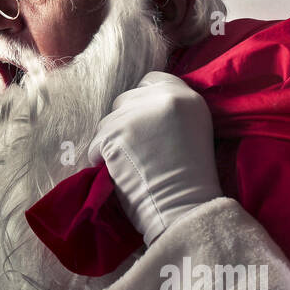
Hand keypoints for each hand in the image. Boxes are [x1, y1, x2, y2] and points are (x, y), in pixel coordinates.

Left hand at [85, 71, 222, 246]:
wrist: (185, 209)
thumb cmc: (190, 179)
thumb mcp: (193, 130)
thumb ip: (168, 111)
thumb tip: (136, 107)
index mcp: (188, 97)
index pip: (150, 80)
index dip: (142, 103)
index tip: (144, 126)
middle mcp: (164, 98)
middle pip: (125, 100)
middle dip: (125, 123)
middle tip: (138, 151)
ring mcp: (137, 115)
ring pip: (106, 122)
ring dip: (112, 143)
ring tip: (132, 166)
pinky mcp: (115, 134)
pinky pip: (96, 144)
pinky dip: (101, 160)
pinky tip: (121, 174)